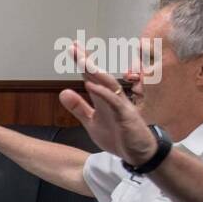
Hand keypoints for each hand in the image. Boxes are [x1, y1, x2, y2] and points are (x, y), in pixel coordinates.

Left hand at [59, 42, 158, 166]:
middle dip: (86, 61)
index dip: (82, 63)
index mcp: (103, 99)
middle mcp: (113, 98)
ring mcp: (121, 106)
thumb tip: (63, 92)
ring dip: (95, 72)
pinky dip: (102, 93)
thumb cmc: (118, 136)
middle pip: (99, 76)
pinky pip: (114, 102)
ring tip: (82, 60)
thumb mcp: (91, 122)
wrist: (139, 154)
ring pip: (108, 84)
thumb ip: (78, 107)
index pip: (91, 77)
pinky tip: (91, 85)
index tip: (72, 49)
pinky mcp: (126, 116)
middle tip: (74, 46)